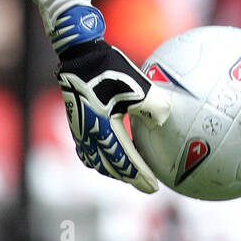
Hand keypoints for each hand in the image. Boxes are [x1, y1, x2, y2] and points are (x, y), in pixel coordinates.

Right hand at [54, 6, 169, 193]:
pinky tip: (109, 152)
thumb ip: (153, 105)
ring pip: (96, 160)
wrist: (78, 55)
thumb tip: (164, 121)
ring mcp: (79, 130)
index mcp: (102, 129)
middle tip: (146, 184)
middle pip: (109, 165)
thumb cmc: (108, 68)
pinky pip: (88, 150)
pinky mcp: (75, 122)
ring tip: (129, 172)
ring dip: (114, 169)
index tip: (153, 186)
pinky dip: (101, 158)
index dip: (139, 175)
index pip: (124, 160)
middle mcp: (88, 134)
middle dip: (128, 177)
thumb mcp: (137, 84)